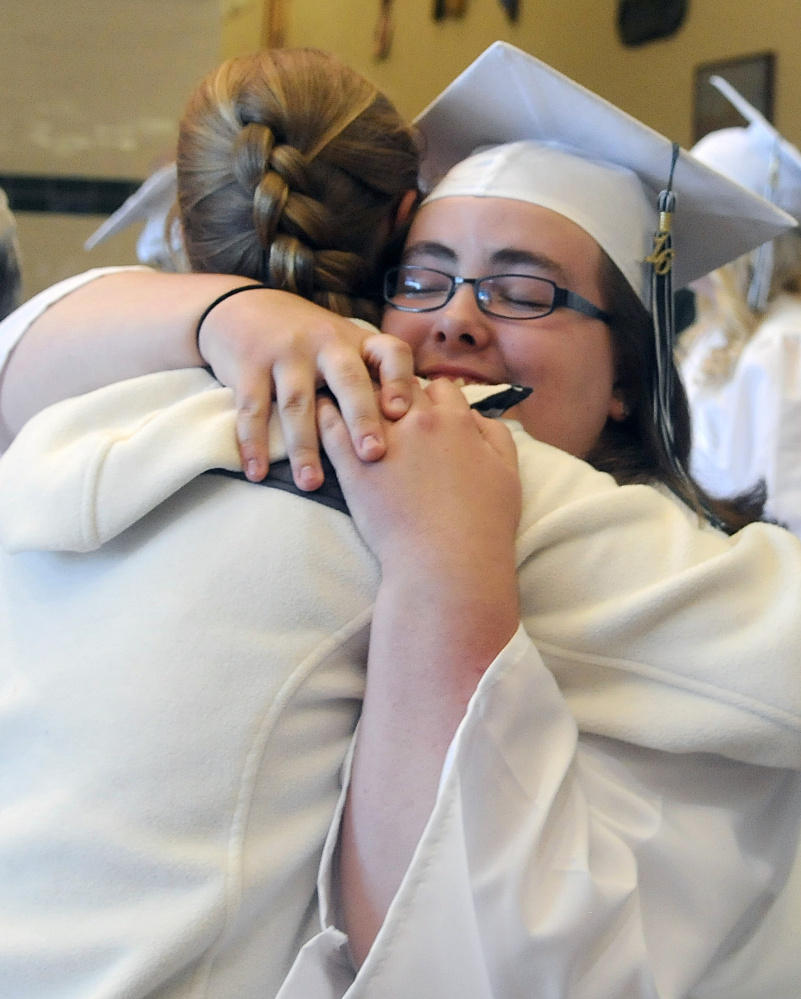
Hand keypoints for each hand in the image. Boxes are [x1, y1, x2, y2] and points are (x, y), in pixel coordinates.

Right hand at [197, 288, 415, 486]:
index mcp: (357, 342)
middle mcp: (325, 343)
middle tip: (374, 455)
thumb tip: (425, 424)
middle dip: (361, 418)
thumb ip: (377, 379)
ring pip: (297, 403)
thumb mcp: (348, 349)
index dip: (400, 380)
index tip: (404, 412)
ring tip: (311, 484)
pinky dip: (253, 443)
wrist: (246, 309)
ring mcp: (286, 353)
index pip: (390, 353)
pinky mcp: (249, 365)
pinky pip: (252, 408)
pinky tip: (256, 472)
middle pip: (348, 380)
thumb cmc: (312, 344)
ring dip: (304, 447)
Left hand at [318, 378, 521, 577]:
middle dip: (395, 392)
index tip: (424, 409)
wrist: (448, 563)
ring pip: (364, 397)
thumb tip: (477, 417)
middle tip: (387, 406)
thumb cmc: (484, 525)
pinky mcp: (353, 466)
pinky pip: (331, 427)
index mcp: (456, 421)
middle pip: (400, 387)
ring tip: (349, 400)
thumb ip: (496, 436)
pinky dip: (325, 414)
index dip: (432, 397)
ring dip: (359, 396)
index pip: (439, 388)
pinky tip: (322, 413)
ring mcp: (383, 441)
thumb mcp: (508, 474)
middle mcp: (419, 422)